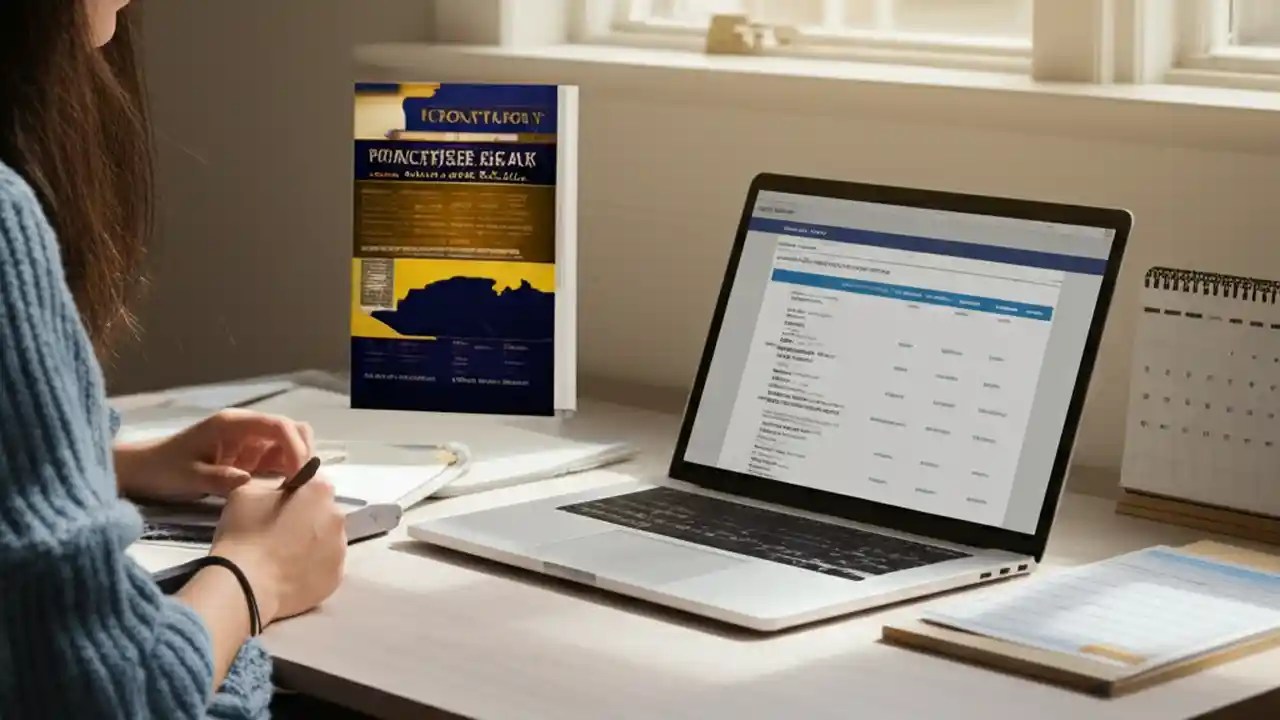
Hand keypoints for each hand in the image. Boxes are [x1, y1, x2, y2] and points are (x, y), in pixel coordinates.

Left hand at [115, 409, 314, 502]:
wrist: (143, 470)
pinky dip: (287, 471)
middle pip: (291, 429)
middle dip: (303, 452)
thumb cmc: (163, 468)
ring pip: (289, 443)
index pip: (278, 426)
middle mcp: (246, 427)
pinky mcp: (249, 457)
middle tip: (302, 484)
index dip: (295, 447)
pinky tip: (285, 490)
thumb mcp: (187, 477)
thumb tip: (249, 480)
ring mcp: (249, 442)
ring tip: (296, 489)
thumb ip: (218, 478)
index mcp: (232, 424)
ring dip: (297, 462)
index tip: (300, 475)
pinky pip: (277, 459)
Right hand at [211, 479, 346, 624]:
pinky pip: (326, 566)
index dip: (294, 489)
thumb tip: (278, 490)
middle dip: (306, 515)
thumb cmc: (244, 535)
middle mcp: (338, 518)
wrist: (246, 587)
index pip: (312, 479)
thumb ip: (270, 484)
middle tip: (279, 530)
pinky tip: (291, 573)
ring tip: (285, 556)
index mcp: (319, 491)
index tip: (278, 501)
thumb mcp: (246, 493)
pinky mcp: (336, 578)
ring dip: (312, 542)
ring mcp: (340, 551)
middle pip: (323, 510)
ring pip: (327, 539)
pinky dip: (313, 567)